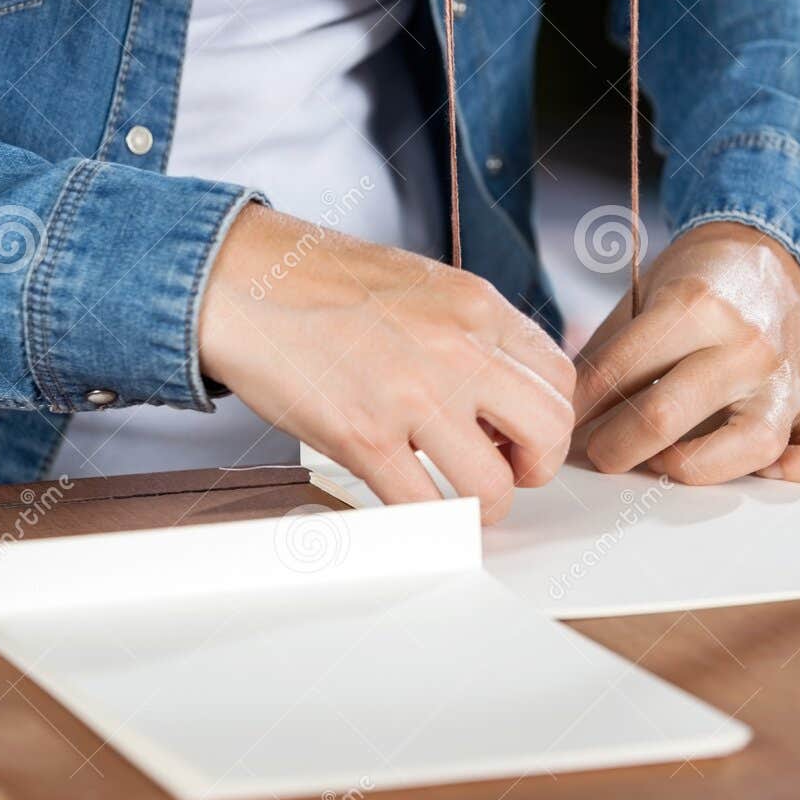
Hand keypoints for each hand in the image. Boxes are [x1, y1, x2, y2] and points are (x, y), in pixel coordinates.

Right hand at [200, 204, 575, 522]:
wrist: (240, 279)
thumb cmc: (319, 283)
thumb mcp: (423, 285)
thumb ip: (471, 333)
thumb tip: (500, 395)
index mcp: (476, 306)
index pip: (559, 379)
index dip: (544, 419)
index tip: (515, 432)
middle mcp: (457, 347)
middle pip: (551, 431)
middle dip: (535, 466)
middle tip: (504, 470)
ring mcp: (412, 394)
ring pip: (496, 486)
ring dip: (484, 505)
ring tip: (457, 495)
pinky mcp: (364, 436)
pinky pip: (425, 508)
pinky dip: (427, 520)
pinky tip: (410, 502)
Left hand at [573, 222, 799, 484]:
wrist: (765, 258)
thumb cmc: (694, 289)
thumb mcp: (641, 304)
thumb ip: (607, 359)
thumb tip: (566, 425)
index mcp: (695, 306)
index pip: (618, 372)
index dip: (578, 407)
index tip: (560, 427)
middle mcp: (744, 343)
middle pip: (666, 414)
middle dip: (616, 445)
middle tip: (599, 454)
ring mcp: (781, 377)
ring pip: (747, 443)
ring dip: (692, 467)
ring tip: (661, 466)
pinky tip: (778, 476)